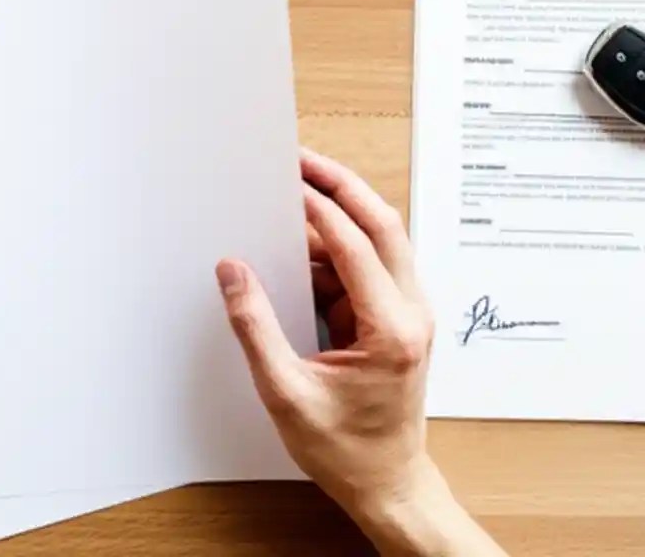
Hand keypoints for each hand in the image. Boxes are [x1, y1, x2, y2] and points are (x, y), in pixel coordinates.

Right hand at [216, 148, 503, 556]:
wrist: (387, 484)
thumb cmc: (347, 451)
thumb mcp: (286, 393)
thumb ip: (256, 327)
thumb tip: (233, 272)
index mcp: (392, 331)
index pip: (357, 247)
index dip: (321, 209)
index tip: (287, 182)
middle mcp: (411, 314)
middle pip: (383, 226)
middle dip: (341, 187)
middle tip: (301, 160)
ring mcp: (409, 314)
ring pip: (380, 241)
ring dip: (339, 217)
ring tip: (292, 197)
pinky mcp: (397, 318)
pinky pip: (367, 268)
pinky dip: (335, 251)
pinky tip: (299, 249)